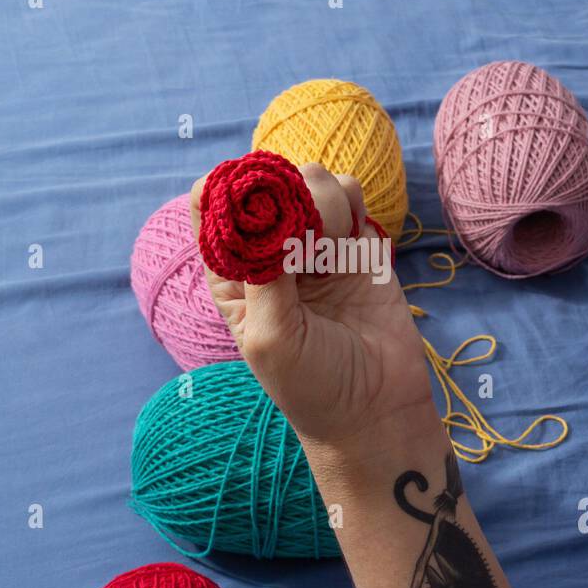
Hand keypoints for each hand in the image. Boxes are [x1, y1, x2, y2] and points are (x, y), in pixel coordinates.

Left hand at [189, 162, 439, 479]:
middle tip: (308, 238)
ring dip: (323, 198)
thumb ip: (262, 272)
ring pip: (310, 179)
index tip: (264, 209)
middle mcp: (269, 251)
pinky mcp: (356, 241)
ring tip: (334, 245)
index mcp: (232, 274)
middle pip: (266, 180)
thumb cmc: (310, 385)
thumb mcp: (268, 337)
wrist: (376, 409)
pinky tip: (354, 240)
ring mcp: (314, 242)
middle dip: (288, 193)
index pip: (212, 204)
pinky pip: (347, 192)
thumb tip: (265, 209)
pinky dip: (351, 201)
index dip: (232, 189)